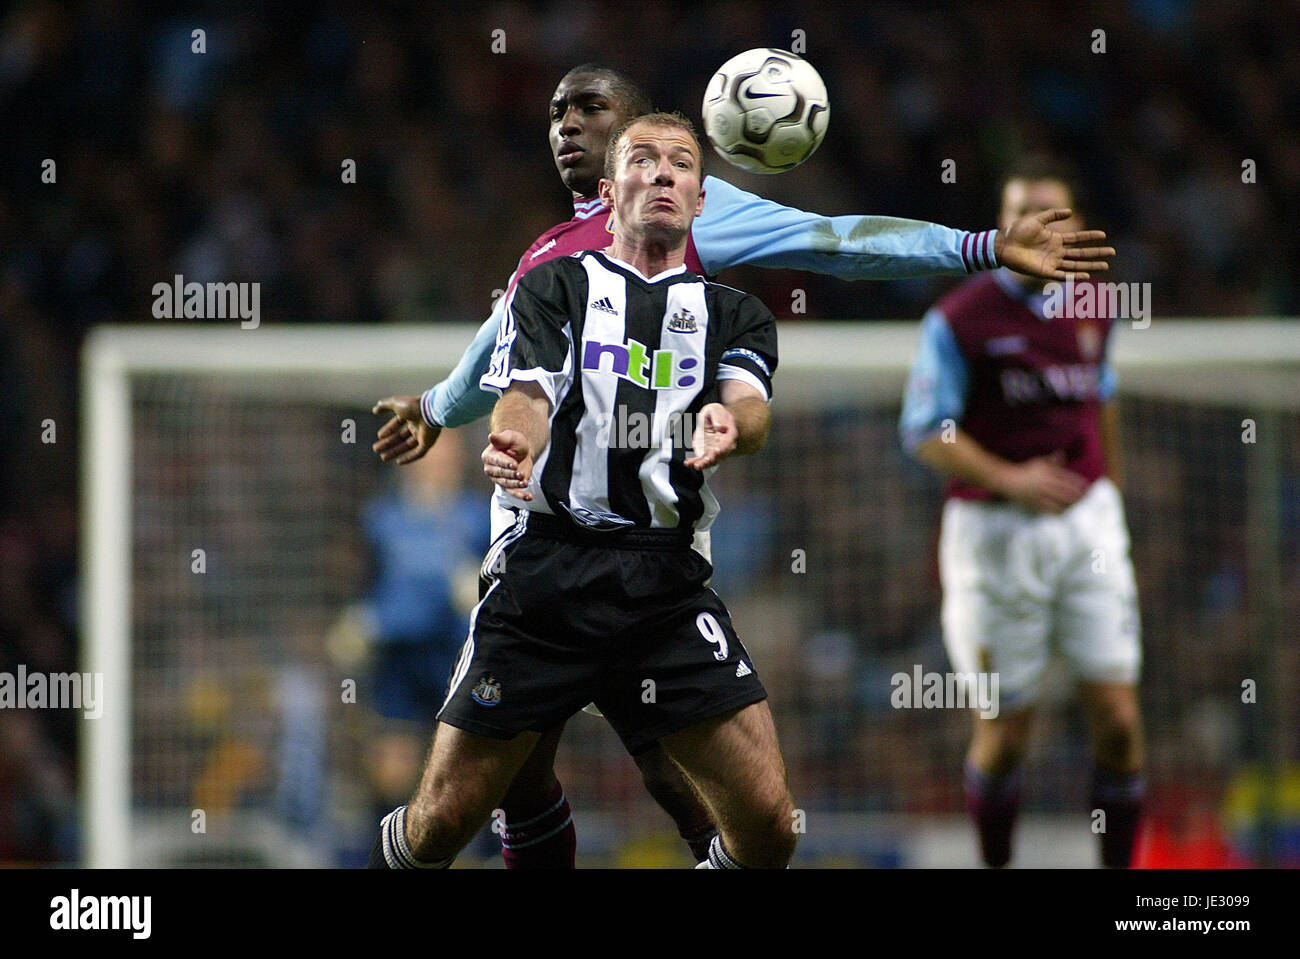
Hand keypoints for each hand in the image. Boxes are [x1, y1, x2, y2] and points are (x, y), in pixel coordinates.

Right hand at [372, 395, 440, 463]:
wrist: (430, 411)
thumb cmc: (413, 405)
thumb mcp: (395, 403)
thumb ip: (384, 405)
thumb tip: (375, 409)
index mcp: (410, 414)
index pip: (397, 423)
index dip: (388, 429)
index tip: (379, 436)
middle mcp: (417, 424)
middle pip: (401, 436)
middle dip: (388, 443)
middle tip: (376, 449)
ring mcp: (423, 434)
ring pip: (407, 446)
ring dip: (395, 451)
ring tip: (383, 458)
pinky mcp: (428, 442)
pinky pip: (418, 453)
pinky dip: (409, 458)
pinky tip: (398, 462)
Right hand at [482, 430, 533, 499]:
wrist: (523, 451)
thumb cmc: (514, 442)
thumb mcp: (510, 437)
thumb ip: (501, 439)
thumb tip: (491, 436)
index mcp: (488, 456)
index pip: (496, 461)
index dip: (506, 463)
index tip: (514, 464)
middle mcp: (490, 469)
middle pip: (500, 474)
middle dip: (511, 474)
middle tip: (521, 473)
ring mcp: (498, 479)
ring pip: (507, 484)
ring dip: (516, 484)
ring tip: (525, 482)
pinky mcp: (508, 486)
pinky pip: (513, 492)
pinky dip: (521, 495)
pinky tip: (529, 497)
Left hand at [684, 403, 737, 469]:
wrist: (713, 420)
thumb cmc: (716, 414)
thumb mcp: (716, 410)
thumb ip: (718, 417)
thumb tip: (719, 427)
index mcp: (730, 435)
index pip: (728, 443)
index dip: (723, 448)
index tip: (716, 450)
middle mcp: (724, 446)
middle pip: (719, 456)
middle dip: (711, 460)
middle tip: (703, 463)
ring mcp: (715, 451)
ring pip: (710, 461)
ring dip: (703, 464)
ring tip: (695, 465)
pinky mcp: (706, 453)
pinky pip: (701, 460)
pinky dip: (694, 462)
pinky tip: (688, 463)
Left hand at [995, 209, 1114, 280]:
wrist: (1003, 244)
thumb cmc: (1017, 231)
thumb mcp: (1037, 219)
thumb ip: (1053, 215)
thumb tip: (1071, 212)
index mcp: (1055, 239)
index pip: (1077, 238)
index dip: (1090, 237)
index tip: (1104, 235)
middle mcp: (1056, 252)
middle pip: (1081, 253)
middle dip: (1096, 253)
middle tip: (1112, 253)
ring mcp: (1051, 262)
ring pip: (1075, 265)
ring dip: (1090, 266)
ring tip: (1105, 266)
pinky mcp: (1044, 272)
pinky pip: (1062, 275)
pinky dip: (1074, 276)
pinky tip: (1086, 276)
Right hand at [1002, 451, 1086, 512]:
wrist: (1009, 481)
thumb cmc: (1026, 471)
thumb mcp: (1039, 462)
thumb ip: (1052, 460)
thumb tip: (1062, 453)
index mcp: (1048, 473)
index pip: (1068, 479)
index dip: (1079, 484)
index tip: (1087, 487)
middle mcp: (1046, 484)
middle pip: (1067, 492)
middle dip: (1078, 496)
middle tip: (1085, 498)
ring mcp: (1041, 495)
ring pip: (1060, 503)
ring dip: (1070, 505)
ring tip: (1076, 505)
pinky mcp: (1036, 504)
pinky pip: (1050, 510)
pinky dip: (1059, 511)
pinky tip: (1064, 512)